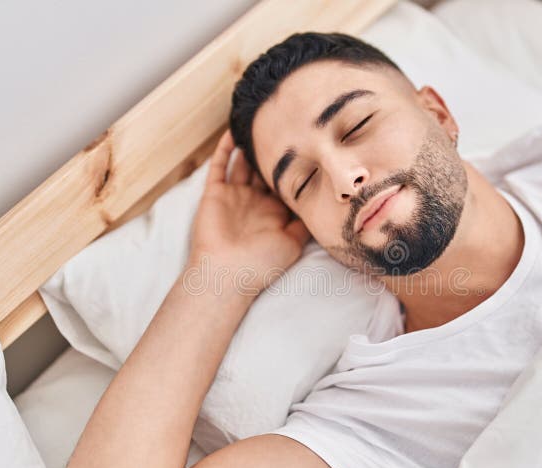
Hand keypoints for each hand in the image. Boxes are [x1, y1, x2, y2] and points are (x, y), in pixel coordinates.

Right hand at [187, 129, 309, 293]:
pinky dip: (225, 148)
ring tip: (262, 121)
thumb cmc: (262, 262)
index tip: (309, 142)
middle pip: (265, 169)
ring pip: (244, 163)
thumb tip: (326, 201)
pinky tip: (234, 130)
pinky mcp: (215, 193)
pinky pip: (219, 165)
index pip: (286, 182)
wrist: (227, 273)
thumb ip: (306, 220)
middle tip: (288, 123)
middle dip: (274, 150)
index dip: (296, 164)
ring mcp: (235, 196)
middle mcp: (255, 201)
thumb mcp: (294, 241)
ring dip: (251, 145)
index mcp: (275, 212)